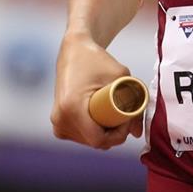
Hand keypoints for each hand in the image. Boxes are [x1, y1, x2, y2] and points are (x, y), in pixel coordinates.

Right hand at [52, 32, 142, 150]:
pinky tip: (101, 118)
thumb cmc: (97, 60)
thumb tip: (137, 134)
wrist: (74, 49)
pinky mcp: (57, 122)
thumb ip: (135, 104)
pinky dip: (93, 131)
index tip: (126, 119)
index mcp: (72, 108)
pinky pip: (80, 136)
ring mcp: (56, 122)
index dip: (118, 135)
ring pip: (88, 141)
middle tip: (123, 115)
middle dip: (113, 134)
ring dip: (104, 133)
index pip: (99, 140)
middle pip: (94, 142)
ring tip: (112, 113)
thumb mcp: (121, 77)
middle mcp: (60, 118)